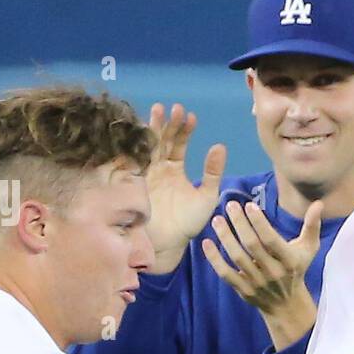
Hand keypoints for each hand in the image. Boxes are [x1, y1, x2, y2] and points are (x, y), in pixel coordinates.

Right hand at [145, 103, 226, 272]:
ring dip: (153, 128)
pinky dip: (136, 145)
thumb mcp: (206, 196)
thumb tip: (220, 145)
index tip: (191, 117)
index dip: (184, 130)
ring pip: (148, 145)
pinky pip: (133, 159)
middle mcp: (158, 167)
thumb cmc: (188, 224)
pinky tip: (141, 130)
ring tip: (159, 110)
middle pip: (162, 139)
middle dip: (168, 123)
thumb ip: (212, 172)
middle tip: (175, 108)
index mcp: (174, 169)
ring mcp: (144, 173)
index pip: (179, 143)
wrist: (167, 245)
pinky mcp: (133, 181)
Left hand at [202, 199, 322, 349]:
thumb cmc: (297, 269)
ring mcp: (257, 283)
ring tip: (217, 219)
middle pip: (252, 246)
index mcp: (290, 261)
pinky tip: (206, 242)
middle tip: (230, 205)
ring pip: (237, 258)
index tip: (249, 205)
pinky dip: (214, 259)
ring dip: (225, 238)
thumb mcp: (308, 249)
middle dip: (240, 224)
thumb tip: (318, 203)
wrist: (287, 305)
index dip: (259, 222)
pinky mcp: (244, 291)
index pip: (271, 240)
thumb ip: (312, 226)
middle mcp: (274, 272)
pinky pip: (226, 274)